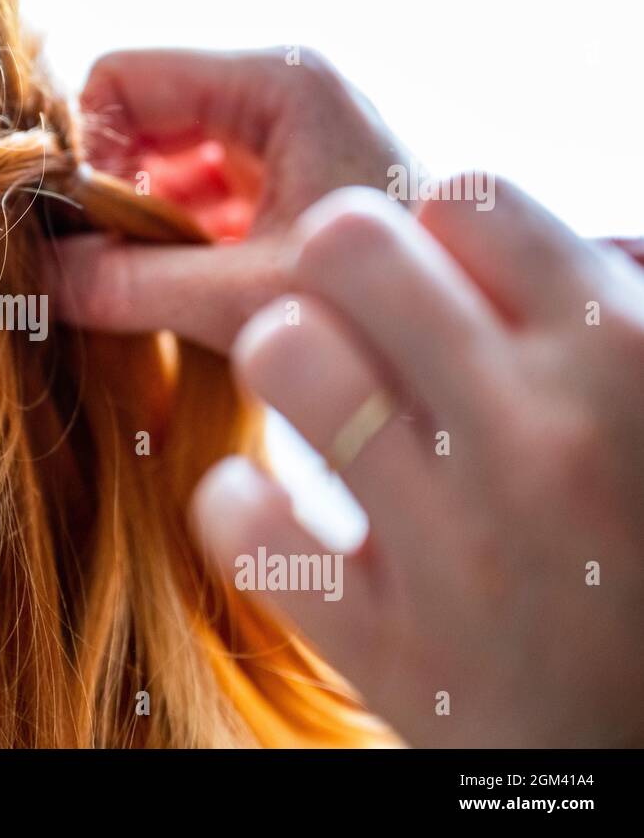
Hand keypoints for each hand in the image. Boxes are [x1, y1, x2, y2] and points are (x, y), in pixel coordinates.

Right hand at [56, 47, 412, 351]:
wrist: (471, 347)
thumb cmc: (383, 310)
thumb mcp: (244, 295)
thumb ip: (130, 283)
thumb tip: (35, 279)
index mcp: (276, 85)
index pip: (122, 78)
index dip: (85, 150)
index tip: (75, 231)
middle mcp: (277, 97)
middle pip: (138, 120)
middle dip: (108, 194)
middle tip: (93, 269)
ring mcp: (281, 143)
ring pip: (161, 165)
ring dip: (136, 226)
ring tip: (130, 290)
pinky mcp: (284, 189)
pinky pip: (193, 199)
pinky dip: (168, 244)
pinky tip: (166, 296)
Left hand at [199, 181, 643, 746]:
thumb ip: (594, 315)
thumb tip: (514, 233)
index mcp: (624, 357)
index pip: (467, 197)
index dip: (428, 231)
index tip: (428, 278)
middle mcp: (539, 436)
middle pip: (346, 243)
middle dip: (330, 265)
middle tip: (348, 317)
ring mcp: (458, 546)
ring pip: (282, 350)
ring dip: (281, 360)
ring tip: (315, 400)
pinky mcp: (389, 648)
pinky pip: (241, 519)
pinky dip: (239, 505)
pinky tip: (280, 514)